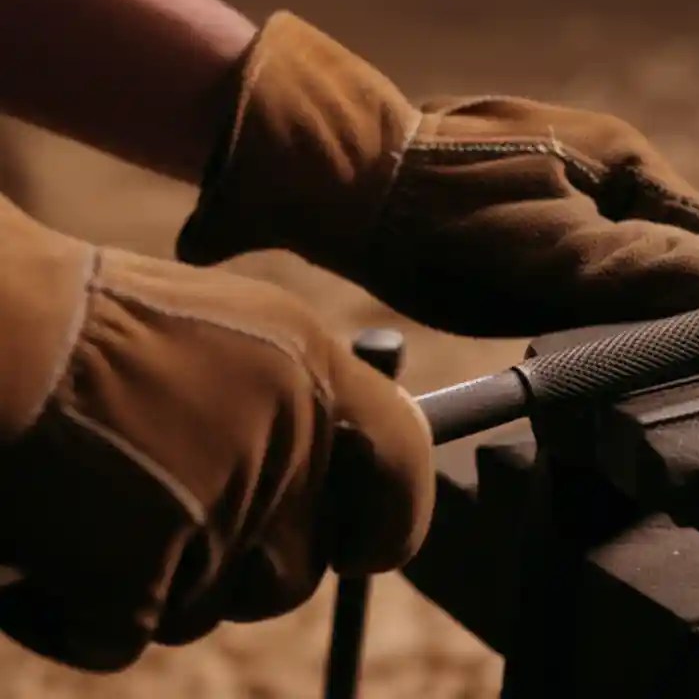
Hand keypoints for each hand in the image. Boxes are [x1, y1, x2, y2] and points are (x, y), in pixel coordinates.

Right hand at [0, 194, 433, 670]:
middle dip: (239, 571)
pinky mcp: (137, 575)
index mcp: (309, 366)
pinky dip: (72, 618)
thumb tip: (314, 484)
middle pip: (296, 569)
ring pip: (210, 608)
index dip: (391, 522)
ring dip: (153, 586)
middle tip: (170, 533)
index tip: (367, 550)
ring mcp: (216, 511)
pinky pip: (123, 640)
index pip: (404, 464)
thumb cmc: (76, 317)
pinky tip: (33, 567)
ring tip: (86, 517)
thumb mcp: (219, 325)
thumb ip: (285, 397)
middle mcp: (283, 440)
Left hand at [176, 12, 698, 336]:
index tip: (663, 341)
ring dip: (607, 301)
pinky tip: (531, 305)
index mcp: (626, 161)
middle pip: (670, 252)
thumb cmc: (446, 217)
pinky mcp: (535, 211)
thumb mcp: (548, 248)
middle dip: (651, 300)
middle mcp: (608, 169)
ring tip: (556, 320)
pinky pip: (582, 262)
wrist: (351, 189)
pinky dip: (570, 292)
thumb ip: (634, 265)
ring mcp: (571, 187)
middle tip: (600, 335)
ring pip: (626, 262)